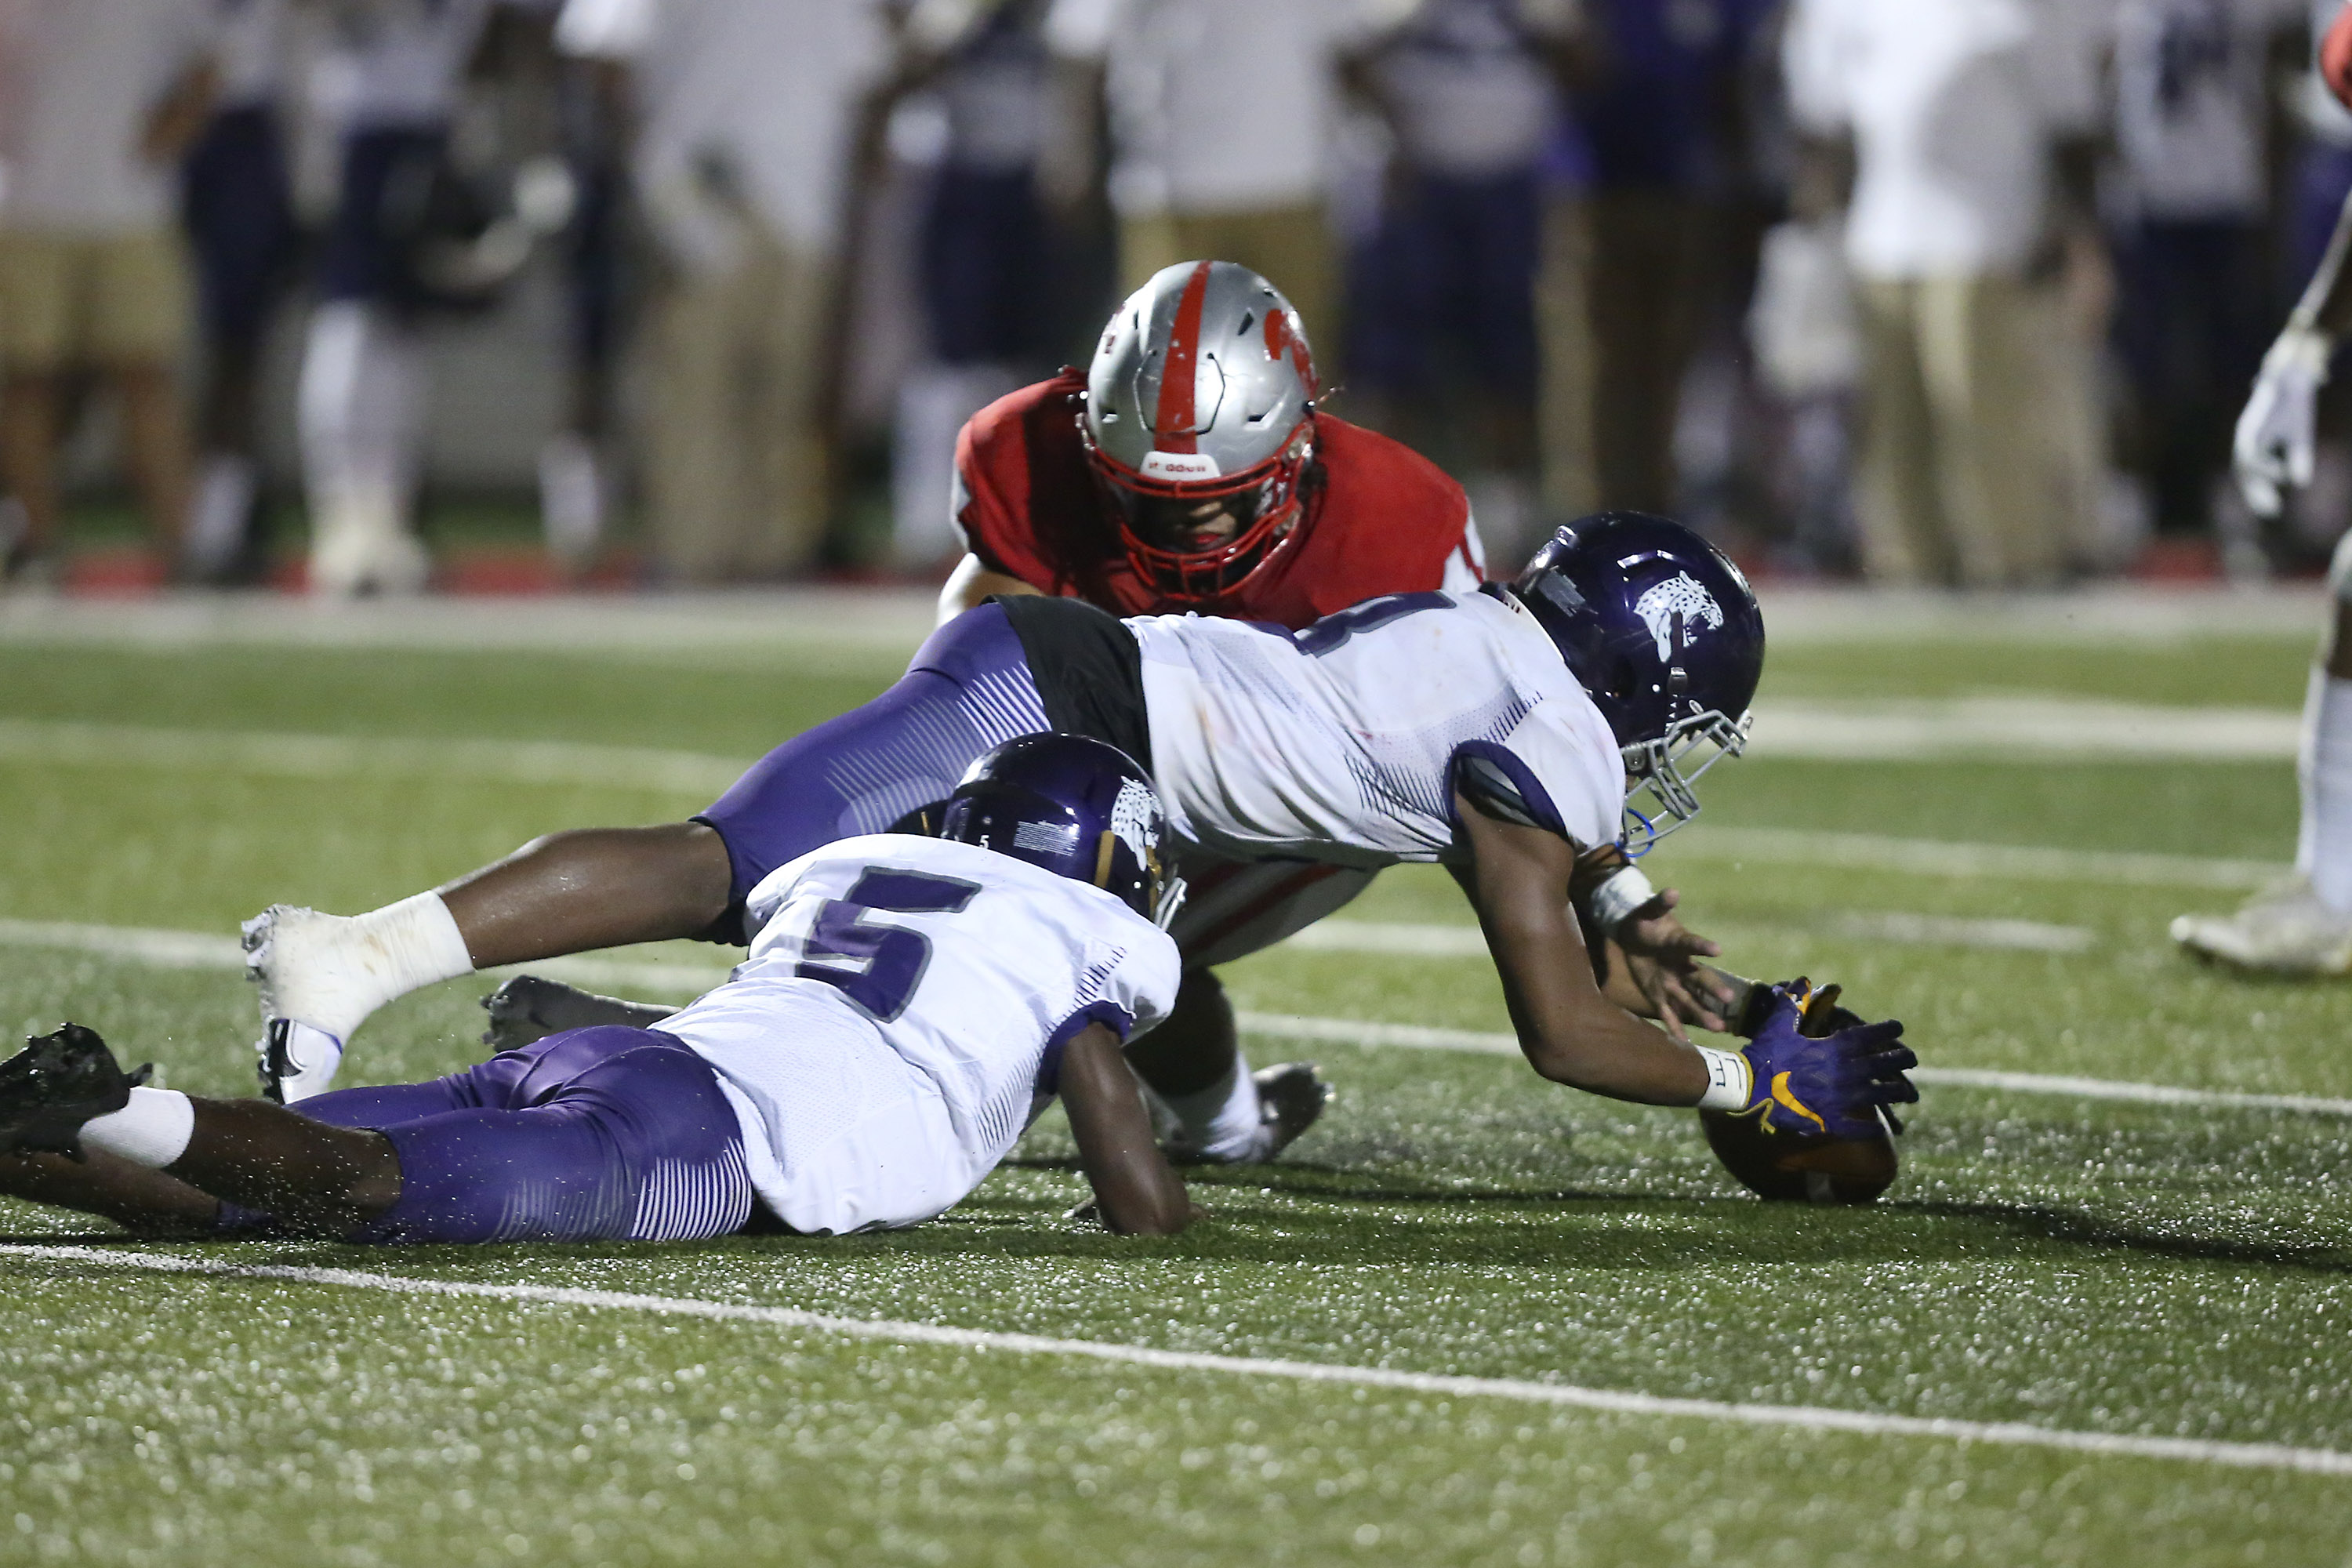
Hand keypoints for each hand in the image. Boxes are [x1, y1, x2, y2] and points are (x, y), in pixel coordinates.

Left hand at [1615, 890, 1738, 1039]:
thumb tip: (1671, 891)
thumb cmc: (1644, 920)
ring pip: (1689, 1000)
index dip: (1703, 946)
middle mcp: (1681, 966)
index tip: (1717, 950)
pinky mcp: (1657, 994)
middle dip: (1712, 989)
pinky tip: (1685, 1044)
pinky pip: (1667, 1013)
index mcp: (1679, 943)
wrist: (1632, 934)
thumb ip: (1659, 903)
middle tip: (1729, 999)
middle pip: (1699, 979)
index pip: (1692, 944)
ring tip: (1719, 1028)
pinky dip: (1675, 1028)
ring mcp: (1671, 982)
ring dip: (1702, 1013)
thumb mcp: (1648, 910)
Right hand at [1736, 986, 1915, 1140]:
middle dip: (1900, 1059)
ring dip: (1895, 1092)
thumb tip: (1805, 980)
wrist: (1748, 1087)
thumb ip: (1794, 1002)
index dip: (1886, 1030)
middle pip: (1881, 1064)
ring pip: (1878, 1095)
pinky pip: (1857, 1128)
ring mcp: (1839, 1098)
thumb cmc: (1764, 1053)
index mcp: (1833, 1048)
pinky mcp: (1829, 1121)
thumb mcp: (1778, 1023)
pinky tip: (1881, 1129)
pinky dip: (1871, 1129)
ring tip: (1909, 1093)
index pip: (1868, 1036)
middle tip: (1912, 1058)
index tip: (1899, 1027)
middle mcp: (1843, 1072)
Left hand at [2235, 327, 2332, 517]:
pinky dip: (2263, 466)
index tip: (2271, 509)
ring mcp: (2246, 433)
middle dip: (2255, 494)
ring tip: (2272, 498)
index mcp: (2254, 444)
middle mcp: (2246, 440)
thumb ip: (2298, 459)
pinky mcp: (2251, 426)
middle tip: (2269, 511)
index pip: (2250, 475)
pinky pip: (2251, 453)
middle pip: (2243, 474)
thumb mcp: (2299, 437)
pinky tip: (2278, 474)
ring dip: (2258, 483)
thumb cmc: (2294, 406)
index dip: (2259, 493)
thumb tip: (2301, 483)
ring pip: (2244, 465)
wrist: (2294, 378)